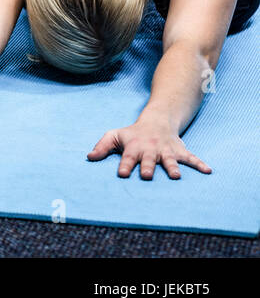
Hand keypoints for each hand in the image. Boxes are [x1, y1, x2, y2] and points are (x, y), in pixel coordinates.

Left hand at [88, 122, 210, 179]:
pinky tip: (208, 171)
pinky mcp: (180, 151)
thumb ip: (102, 147)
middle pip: (149, 160)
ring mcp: (166, 151)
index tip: (121, 173)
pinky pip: (192, 158)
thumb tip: (88, 157)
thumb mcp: (114, 136)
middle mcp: (151, 150)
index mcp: (134, 147)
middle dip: (147, 167)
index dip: (124, 165)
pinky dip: (200, 164)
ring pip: (170, 160)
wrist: (157, 121)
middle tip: (146, 175)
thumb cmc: (132, 134)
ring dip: (172, 167)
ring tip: (176, 176)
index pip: (127, 157)